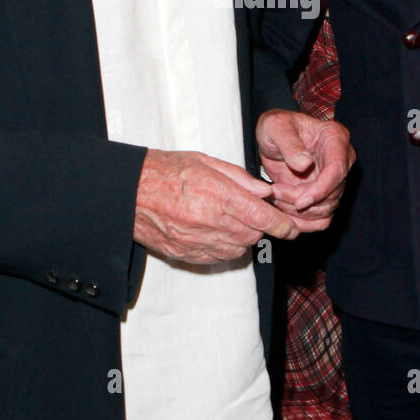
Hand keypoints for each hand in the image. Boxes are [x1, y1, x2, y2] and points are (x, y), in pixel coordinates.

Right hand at [134, 149, 298, 264]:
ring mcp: (196, 241)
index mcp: (217, 195)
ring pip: (237, 249)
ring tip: (229, 220)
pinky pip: (217, 257)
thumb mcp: (205, 162)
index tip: (289, 228)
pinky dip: (224, 247)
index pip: (261, 217)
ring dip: (242, 238)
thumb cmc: (165, 170)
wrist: (129, 191)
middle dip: (259, 226)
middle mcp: (209, 222)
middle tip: (252, 213)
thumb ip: (239, 178)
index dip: (280, 225)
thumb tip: (265, 191)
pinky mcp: (185, 254)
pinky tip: (215, 232)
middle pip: (252, 235)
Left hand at [255, 109, 354, 231]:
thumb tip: (305, 164)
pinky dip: (303, 222)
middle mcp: (341, 161)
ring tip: (276, 197)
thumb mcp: (275, 126)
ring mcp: (334, 181)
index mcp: (335, 138)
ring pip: (326, 210)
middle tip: (275, 191)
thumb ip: (289, 143)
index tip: (299, 200)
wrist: (273, 139)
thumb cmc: (277, 126)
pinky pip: (321, 219)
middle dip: (301, 200)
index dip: (320, 190)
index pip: (337, 170)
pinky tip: (284, 212)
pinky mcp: (324, 196)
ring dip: (299, 212)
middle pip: (331, 194)